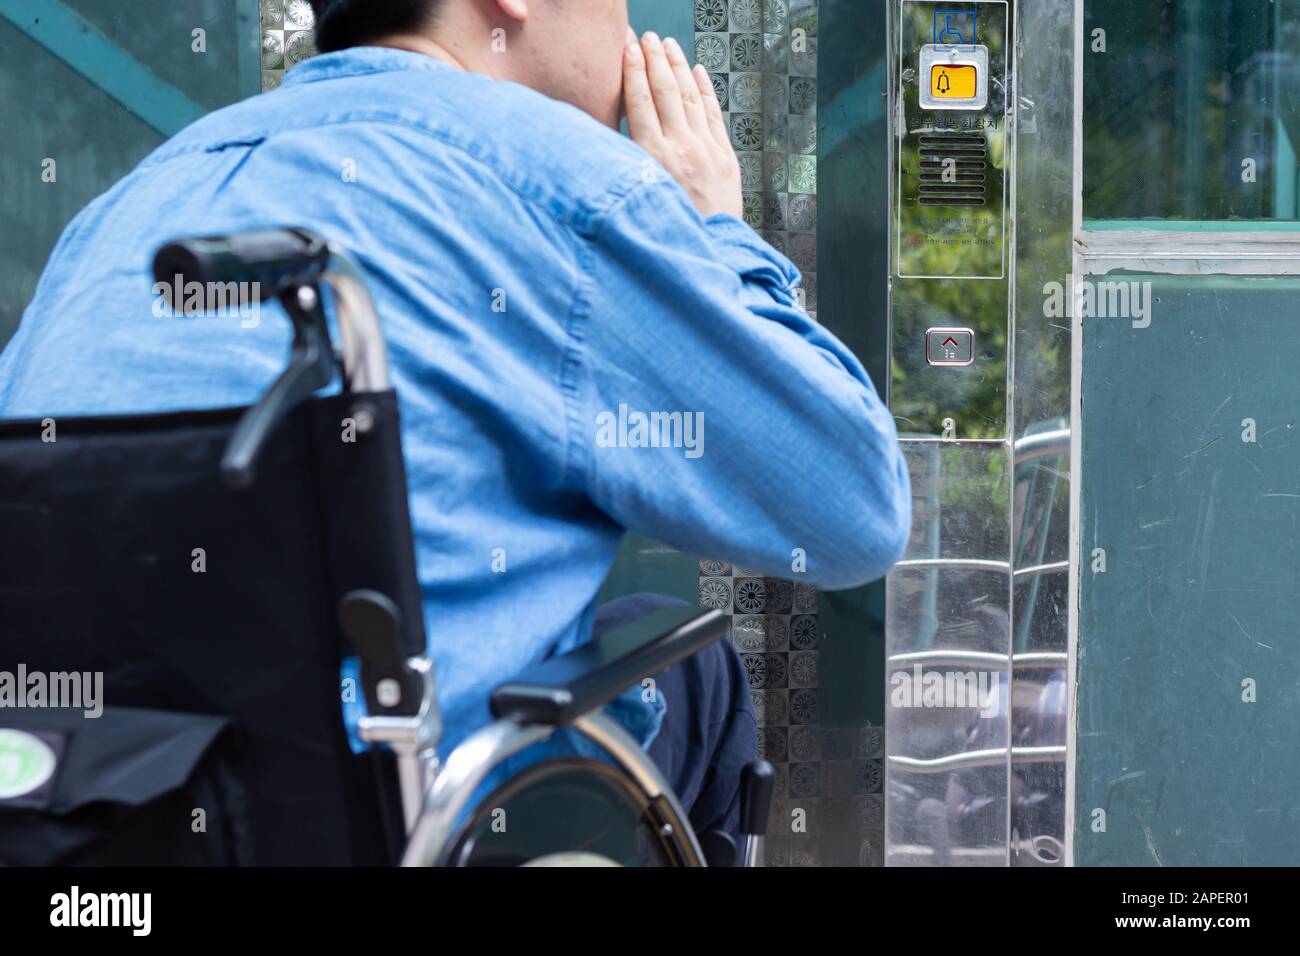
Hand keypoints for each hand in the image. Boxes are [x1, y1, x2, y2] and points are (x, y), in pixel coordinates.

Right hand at [622, 29, 742, 220]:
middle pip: (665, 91)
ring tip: (668, 45)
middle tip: (646, 37)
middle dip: (654, 60)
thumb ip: (626, 162)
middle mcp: (681, 148)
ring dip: (678, 67)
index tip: (627, 47)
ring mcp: (707, 151)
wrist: (708, 254)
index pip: (640, 101)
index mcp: (652, 157)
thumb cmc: (664, 232)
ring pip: (691, 97)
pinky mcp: (726, 158)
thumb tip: (610, 135)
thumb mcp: (636, 197)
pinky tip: (698, 71)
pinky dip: (707, 90)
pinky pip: (715, 114)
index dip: (632, 69)